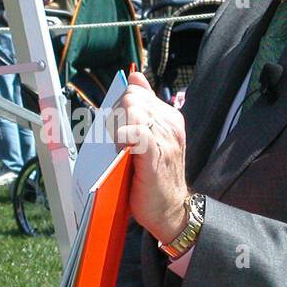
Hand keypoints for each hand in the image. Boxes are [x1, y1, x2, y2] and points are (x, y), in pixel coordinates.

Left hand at [112, 71, 190, 243]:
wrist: (170, 210)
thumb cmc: (154, 178)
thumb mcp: (148, 138)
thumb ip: (142, 109)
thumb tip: (135, 76)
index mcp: (169, 116)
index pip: (135, 91)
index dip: (119, 108)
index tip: (118, 130)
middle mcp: (170, 123)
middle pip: (130, 98)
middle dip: (116, 116)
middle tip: (117, 141)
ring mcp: (166, 138)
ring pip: (131, 110)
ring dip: (118, 128)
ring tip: (120, 148)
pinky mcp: (156, 154)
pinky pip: (135, 132)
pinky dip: (122, 138)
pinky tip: (121, 150)